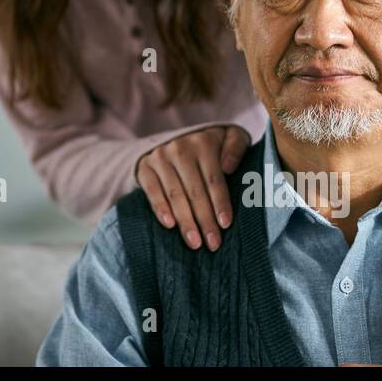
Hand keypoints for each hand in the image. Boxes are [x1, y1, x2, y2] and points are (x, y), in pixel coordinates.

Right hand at [134, 126, 250, 251]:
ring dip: (185, 221)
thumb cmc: (211, 145)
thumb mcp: (230, 137)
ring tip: (195, 242)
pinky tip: (169, 225)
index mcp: (204, 143)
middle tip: (213, 243)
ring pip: (175, 194)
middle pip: (195, 191)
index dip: (220, 203)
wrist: (175, 137)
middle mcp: (180, 148)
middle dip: (205, 220)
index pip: (214, 179)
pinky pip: (152, 190)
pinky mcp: (145, 166)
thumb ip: (236, 147)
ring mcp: (160, 157)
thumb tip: (229, 167)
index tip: (225, 224)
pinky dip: (160, 208)